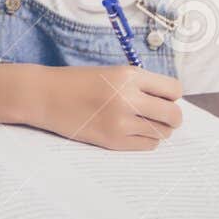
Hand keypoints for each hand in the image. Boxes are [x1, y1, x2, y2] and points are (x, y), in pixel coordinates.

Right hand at [19, 65, 182, 150]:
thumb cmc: (78, 82)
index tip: (162, 98)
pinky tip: (131, 132)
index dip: (171, 96)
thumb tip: (171, 103)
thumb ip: (141, 84)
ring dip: (157, 129)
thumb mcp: (112, 73)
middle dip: (172, 117)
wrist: (44, 95)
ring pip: (162, 133)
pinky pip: (147, 145)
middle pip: (173, 115)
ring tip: (141, 123)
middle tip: (161, 116)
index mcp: (129, 75)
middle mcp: (127, 98)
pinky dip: (145, 140)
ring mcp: (120, 122)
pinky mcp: (112, 141)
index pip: (174, 90)